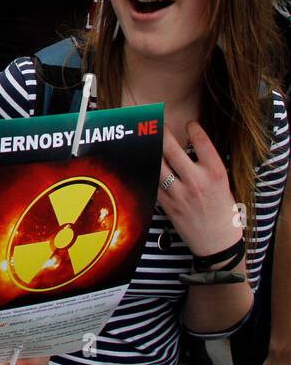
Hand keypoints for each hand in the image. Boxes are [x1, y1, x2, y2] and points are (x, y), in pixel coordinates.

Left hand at [158, 124, 243, 257]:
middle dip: (162, 132)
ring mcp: (179, 193)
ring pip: (157, 164)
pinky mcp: (166, 203)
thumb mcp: (223, 184)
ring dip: (150, 148)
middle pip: (172, 149)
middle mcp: (196, 181)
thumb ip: (207, 166)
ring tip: (145, 137)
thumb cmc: (222, 210)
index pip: (202, 143)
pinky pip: (152, 180)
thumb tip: (190, 146)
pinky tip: (141, 159)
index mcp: (216, 174)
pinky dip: (147, 169)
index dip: (194, 129)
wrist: (217, 242)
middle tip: (157, 122)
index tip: (189, 124)